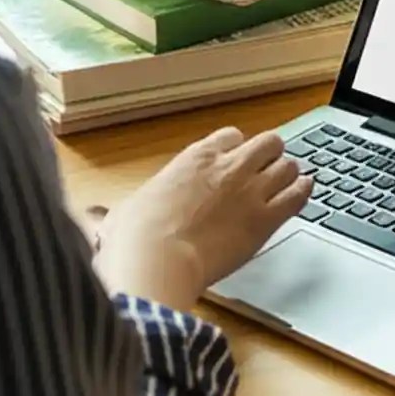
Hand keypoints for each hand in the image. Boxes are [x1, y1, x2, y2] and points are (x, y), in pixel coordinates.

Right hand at [93, 127, 310, 309]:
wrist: (157, 259)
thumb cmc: (135, 238)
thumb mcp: (121, 215)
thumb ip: (113, 212)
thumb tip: (88, 217)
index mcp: (194, 159)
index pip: (230, 136)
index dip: (236, 148)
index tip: (236, 159)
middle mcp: (227, 166)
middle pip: (268, 142)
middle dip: (271, 155)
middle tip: (268, 170)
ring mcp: (250, 190)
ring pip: (287, 164)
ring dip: (288, 174)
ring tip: (289, 182)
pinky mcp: (265, 218)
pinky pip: (298, 194)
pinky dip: (304, 191)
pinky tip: (305, 191)